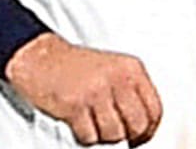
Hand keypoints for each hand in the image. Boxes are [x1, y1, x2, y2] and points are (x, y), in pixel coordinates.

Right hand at [5, 33, 162, 145]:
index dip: (149, 130)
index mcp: (131, 68)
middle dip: (128, 136)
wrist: (40, 57)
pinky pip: (90, 137)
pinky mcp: (75, 105)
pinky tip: (80, 125)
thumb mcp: (113, 70)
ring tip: (94, 126)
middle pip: (138, 125)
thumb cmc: (75, 66)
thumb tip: (143, 125)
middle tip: (116, 136)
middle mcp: (116, 78)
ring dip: (104, 137)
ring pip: (115, 134)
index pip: (155, 109)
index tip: (140, 136)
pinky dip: (85, 137)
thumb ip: (130, 92)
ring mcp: (96, 91)